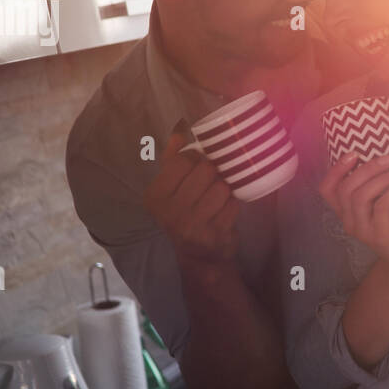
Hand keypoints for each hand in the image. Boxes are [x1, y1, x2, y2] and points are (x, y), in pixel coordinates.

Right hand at [143, 130, 241, 264]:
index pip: (182, 159)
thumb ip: (172, 159)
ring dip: (224, 190)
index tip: (199, 165)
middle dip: (213, 174)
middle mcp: (170, 211)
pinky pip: (233, 203)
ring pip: (222, 186)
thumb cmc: (185, 214)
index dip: (197, 158)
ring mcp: (192, 224)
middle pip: (206, 170)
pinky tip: (223, 213)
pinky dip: (232, 205)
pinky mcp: (214, 234)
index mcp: (155, 196)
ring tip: (216, 200)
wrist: (199, 257)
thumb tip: (179, 131)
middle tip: (210, 184)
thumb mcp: (171, 189)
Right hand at [320, 151, 388, 275]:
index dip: (336, 170)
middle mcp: (350, 222)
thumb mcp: (386, 198)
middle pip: (346, 189)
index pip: (327, 189)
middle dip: (367, 168)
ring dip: (383, 178)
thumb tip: (382, 150)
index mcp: (346, 212)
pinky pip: (382, 208)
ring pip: (361, 197)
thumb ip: (377, 181)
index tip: (355, 152)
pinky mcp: (382, 237)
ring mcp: (364, 231)